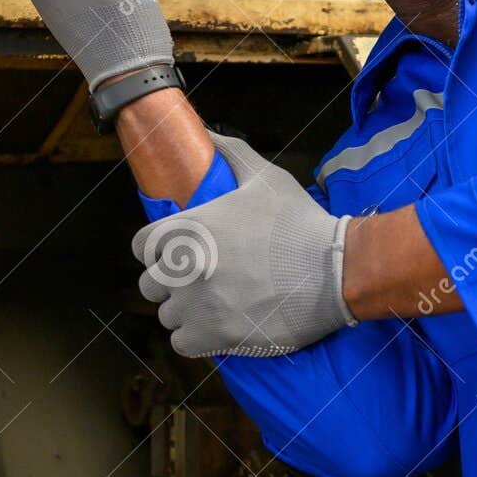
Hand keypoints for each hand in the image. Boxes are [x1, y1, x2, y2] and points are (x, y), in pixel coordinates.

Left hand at [134, 133, 355, 357]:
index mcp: (187, 228)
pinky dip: (195, 339)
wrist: (335, 270)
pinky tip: (215, 327)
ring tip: (212, 304)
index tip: (175, 252)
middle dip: (171, 282)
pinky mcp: (214, 336)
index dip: (157, 249)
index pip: (141, 245)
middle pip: (151, 284)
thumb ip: (230, 154)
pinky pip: (182, 344)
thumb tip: (207, 132)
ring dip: (185, 312)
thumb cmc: (299, 222)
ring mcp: (197, 305)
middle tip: (200, 280)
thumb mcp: (265, 178)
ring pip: (168, 315)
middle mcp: (183, 267)